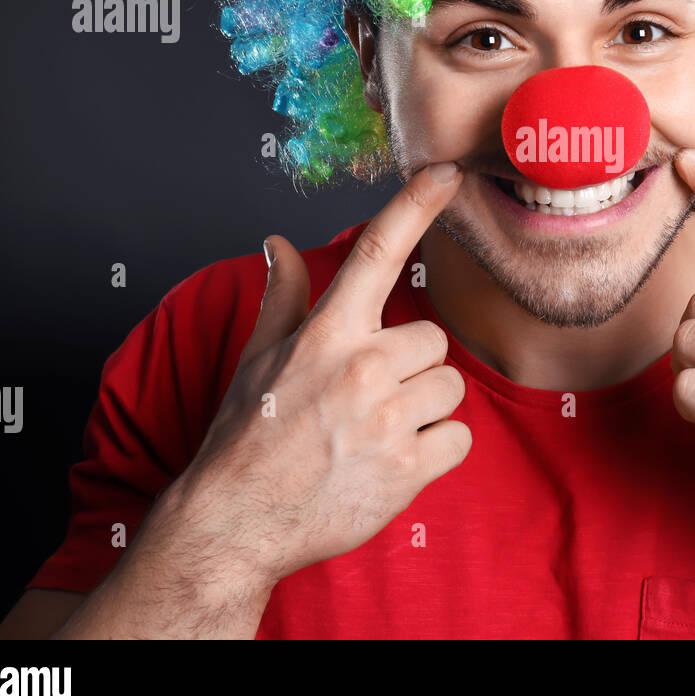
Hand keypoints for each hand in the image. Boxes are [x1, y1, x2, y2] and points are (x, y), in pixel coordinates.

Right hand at [170, 160, 472, 589]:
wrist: (236, 522)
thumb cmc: (246, 435)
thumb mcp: (258, 357)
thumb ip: (284, 297)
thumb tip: (279, 244)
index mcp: (327, 333)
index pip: (377, 252)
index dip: (415, 205)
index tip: (447, 174)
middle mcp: (362, 368)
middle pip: (432, 340)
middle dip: (411, 367)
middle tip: (367, 399)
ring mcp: (387, 419)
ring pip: (450, 388)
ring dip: (425, 408)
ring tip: (376, 432)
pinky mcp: (407, 468)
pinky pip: (458, 438)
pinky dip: (436, 450)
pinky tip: (394, 461)